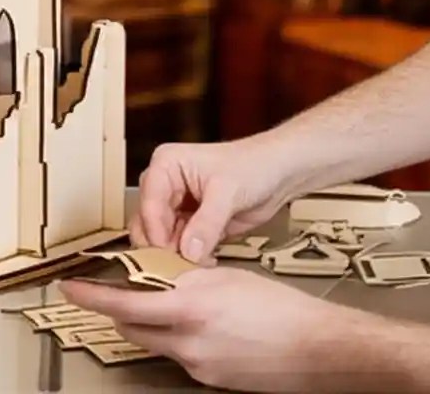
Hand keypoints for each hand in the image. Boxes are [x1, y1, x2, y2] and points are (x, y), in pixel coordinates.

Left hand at [59, 268, 382, 392]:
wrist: (317, 349)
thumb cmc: (282, 309)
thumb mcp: (227, 277)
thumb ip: (187, 277)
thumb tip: (162, 272)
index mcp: (190, 306)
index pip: (123, 302)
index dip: (91, 296)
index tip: (70, 286)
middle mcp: (187, 339)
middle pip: (131, 327)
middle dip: (121, 310)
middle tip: (124, 292)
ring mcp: (196, 364)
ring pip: (155, 342)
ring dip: (155, 324)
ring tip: (181, 308)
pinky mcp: (208, 380)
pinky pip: (180, 356)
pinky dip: (181, 340)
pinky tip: (207, 329)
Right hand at [132, 140, 298, 262]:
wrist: (280, 172)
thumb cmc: (254, 166)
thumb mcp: (228, 192)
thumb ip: (206, 224)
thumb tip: (188, 252)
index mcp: (165, 166)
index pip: (149, 204)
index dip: (157, 232)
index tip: (171, 255)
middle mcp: (164, 184)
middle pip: (148, 222)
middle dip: (164, 245)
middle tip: (181, 264)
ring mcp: (176, 204)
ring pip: (161, 237)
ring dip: (176, 253)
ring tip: (197, 264)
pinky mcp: (190, 221)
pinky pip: (179, 244)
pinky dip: (189, 256)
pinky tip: (205, 261)